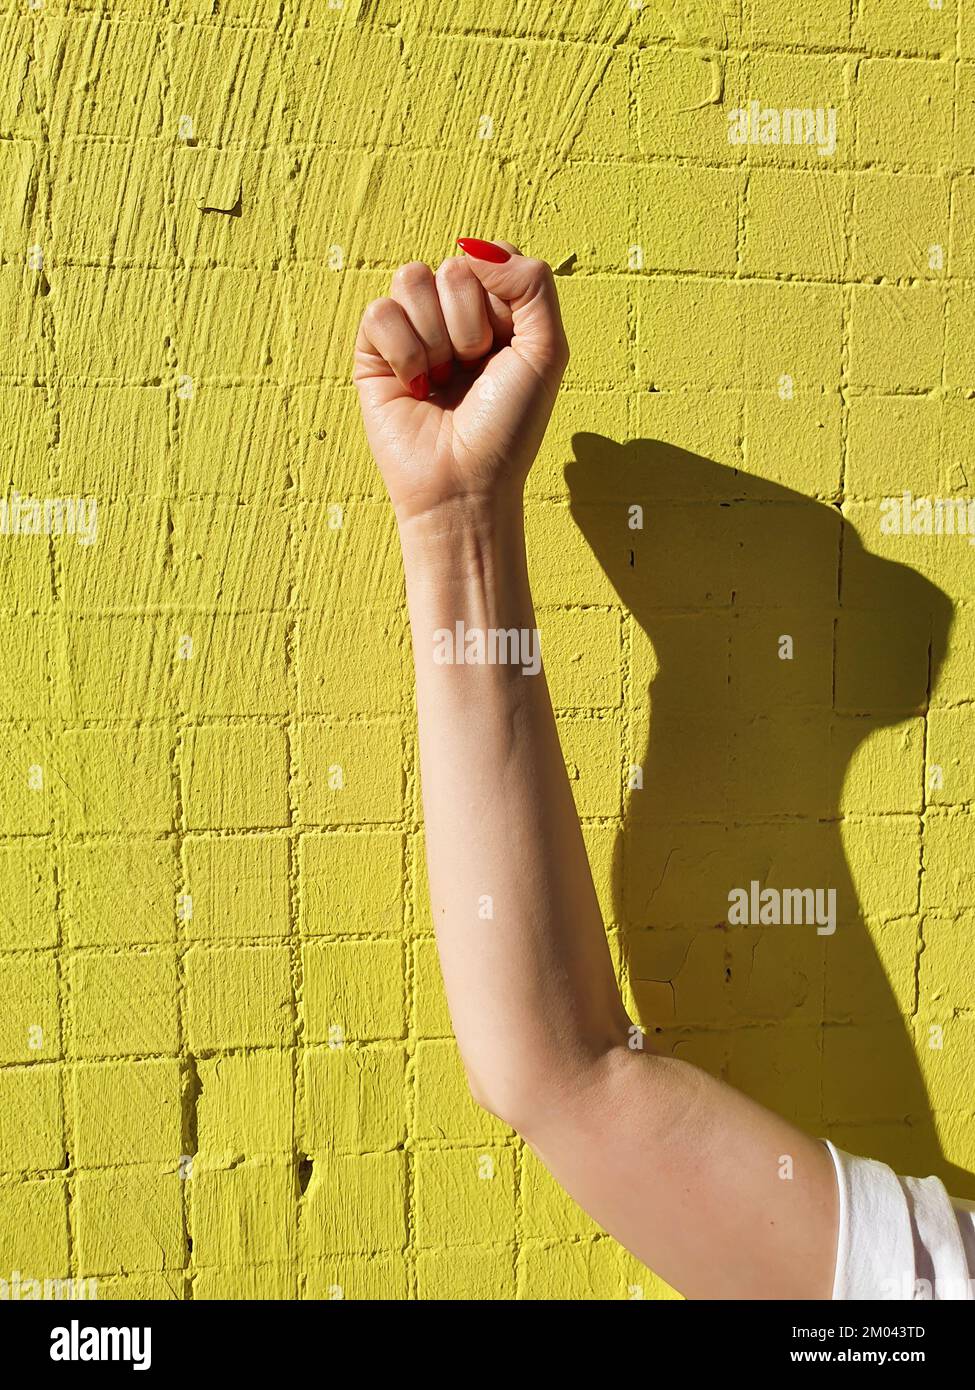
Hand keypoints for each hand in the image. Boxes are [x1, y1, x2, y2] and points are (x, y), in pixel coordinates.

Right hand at [353, 239, 568, 523]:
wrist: (465, 485)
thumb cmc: (507, 428)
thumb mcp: (546, 351)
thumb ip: (533, 283)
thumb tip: (476, 247)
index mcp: (495, 311)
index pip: (491, 257)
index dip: (500, 299)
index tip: (506, 347)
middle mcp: (452, 316)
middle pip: (454, 267)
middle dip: (469, 325)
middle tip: (472, 371)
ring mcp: (411, 331)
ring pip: (412, 279)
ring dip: (436, 339)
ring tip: (442, 381)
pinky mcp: (372, 352)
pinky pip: (380, 311)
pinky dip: (403, 353)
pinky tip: (415, 387)